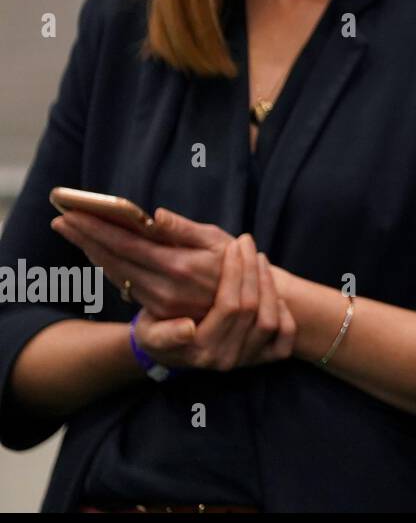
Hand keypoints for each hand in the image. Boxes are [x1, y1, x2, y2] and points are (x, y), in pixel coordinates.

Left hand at [51, 207, 228, 320]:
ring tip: (73, 231)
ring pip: (115, 273)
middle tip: (61, 219)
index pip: (126, 243)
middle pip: (113, 259)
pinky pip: (126, 284)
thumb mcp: (217, 240)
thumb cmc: (235, 263)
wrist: (248, 305)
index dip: (96, 228)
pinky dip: (108, 265)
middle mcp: (164, 287)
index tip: (72, 213)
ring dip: (92, 251)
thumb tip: (155, 215)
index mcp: (179, 265)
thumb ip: (183, 229)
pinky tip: (98, 252)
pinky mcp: (157, 309)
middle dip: (84, 237)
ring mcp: (159, 301)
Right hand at [134, 235, 295, 370]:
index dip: (235, 273)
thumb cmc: (158, 330)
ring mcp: (246, 360)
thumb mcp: (148, 331)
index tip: (233, 247)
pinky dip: (285, 313)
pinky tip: (272, 292)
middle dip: (250, 269)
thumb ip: (164, 332)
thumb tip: (189, 329)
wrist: (174, 350)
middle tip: (246, 242)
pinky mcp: (263, 359)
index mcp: (200, 349)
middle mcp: (226, 359)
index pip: (229, 306)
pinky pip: (285, 336)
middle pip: (250, 308)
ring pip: (269, 319)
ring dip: (267, 284)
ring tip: (257, 258)